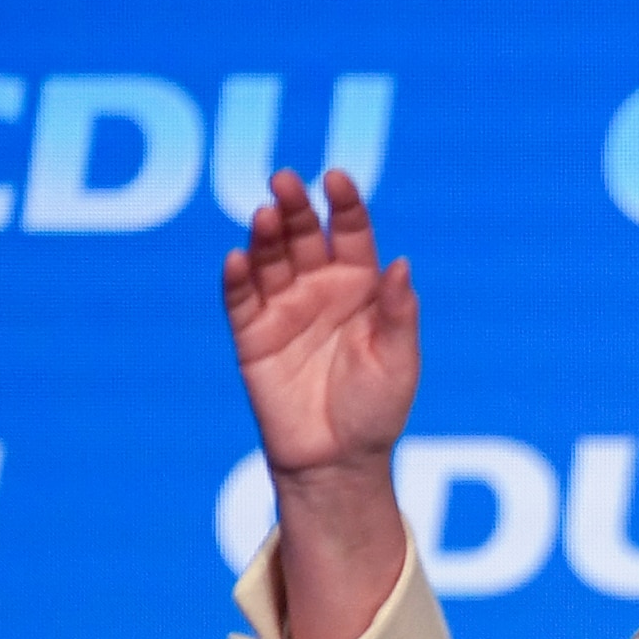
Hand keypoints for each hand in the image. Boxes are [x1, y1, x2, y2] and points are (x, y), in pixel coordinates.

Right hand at [222, 168, 418, 478]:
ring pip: (269, 259)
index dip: (344, 204)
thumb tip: (401, 262)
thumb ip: (397, 312)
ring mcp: (283, 308)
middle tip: (283, 182)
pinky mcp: (251, 334)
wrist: (338, 460)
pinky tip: (237, 259)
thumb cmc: (377, 410)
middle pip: (303, 236)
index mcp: (361, 287)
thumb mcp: (399, 361)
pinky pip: (241, 299)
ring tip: (264, 216)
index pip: (351, 233)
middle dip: (294, 207)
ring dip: (264, 235)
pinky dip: (237, 278)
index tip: (336, 178)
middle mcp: (319, 288)